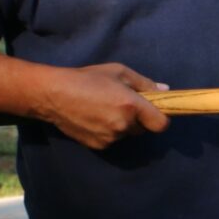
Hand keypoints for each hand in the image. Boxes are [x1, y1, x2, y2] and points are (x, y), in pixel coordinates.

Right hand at [44, 63, 169, 149]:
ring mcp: (110, 138)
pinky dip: (109, 132)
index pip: (161, 124)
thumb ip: (144, 83)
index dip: (160, 118)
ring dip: (122, 125)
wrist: (52, 94)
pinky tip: (94, 118)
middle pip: (143, 129)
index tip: (153, 111)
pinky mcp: (98, 145)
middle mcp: (123, 125)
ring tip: (104, 109)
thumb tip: (165, 90)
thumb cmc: (87, 78)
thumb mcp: (118, 72)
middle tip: (122, 105)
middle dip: (138, 119)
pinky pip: (112, 140)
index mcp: (131, 106)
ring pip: (127, 134)